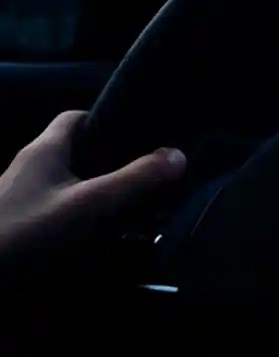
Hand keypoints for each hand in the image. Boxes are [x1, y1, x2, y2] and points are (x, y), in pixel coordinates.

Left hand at [0, 111, 185, 274]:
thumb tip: (180, 155)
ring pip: (69, 185)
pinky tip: (105, 239)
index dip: (107, 119)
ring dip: (98, 194)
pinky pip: (59, 213)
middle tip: (148, 173)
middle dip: (111, 161)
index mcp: (44, 150)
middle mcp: (30, 169)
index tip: (140, 134)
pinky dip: (82, 221)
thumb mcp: (88, 204)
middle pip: (76, 152)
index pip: (76, 117)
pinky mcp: (21, 228)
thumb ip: (135, 180)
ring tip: (137, 206)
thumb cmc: (27, 230)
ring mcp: (22, 200)